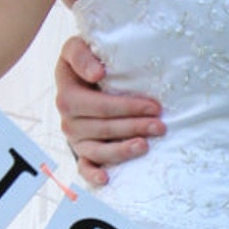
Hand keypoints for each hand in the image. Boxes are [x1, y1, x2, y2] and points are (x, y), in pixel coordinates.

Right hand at [56, 34, 164, 185]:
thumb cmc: (84, 62)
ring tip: (146, 146)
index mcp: (67, 96)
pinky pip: (84, 168)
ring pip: (98, 151)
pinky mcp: (80, 152)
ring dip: (123, 151)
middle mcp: (68, 121)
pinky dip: (93, 175)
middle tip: (161, 126)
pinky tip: (107, 179)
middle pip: (104, 129)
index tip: (155, 106)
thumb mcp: (76, 48)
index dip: (128, 107)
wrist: (77, 78)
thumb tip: (98, 73)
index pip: (100, 106)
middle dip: (135, 127)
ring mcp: (75, 139)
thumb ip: (81, 55)